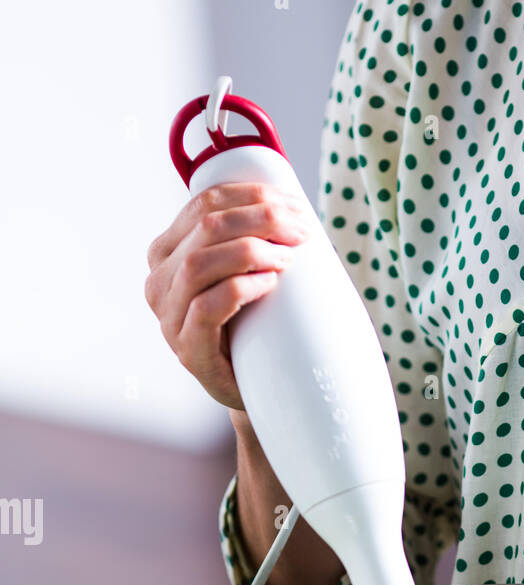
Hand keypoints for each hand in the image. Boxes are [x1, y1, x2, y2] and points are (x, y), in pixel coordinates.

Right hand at [145, 183, 310, 408]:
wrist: (252, 388)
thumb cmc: (251, 326)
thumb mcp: (243, 273)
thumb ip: (246, 239)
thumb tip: (293, 205)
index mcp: (169, 251)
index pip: (206, 202)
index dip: (253, 195)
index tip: (296, 206)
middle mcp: (160, 278)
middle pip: (207, 226)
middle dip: (261, 219)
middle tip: (301, 232)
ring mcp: (168, 315)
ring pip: (201, 262)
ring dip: (252, 251)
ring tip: (288, 259)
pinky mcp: (187, 348)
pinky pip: (208, 306)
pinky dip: (242, 287)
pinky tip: (269, 284)